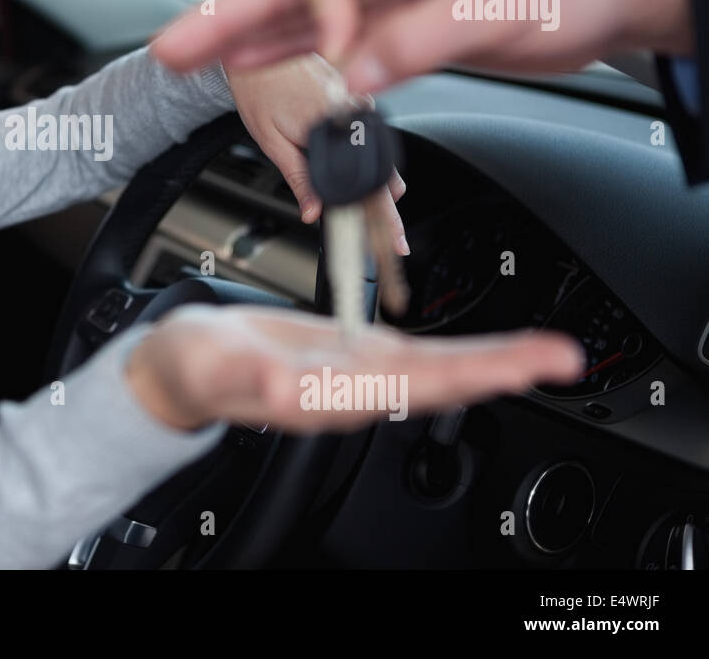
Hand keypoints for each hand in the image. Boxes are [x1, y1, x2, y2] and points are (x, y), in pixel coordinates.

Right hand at [125, 303, 583, 432]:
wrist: (181, 368)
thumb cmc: (190, 367)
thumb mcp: (208, 363)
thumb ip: (246, 379)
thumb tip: (290, 392)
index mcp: (328, 393)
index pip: (414, 384)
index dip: (473, 373)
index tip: (522, 367)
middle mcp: (352, 390)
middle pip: (442, 380)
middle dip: (504, 367)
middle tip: (564, 356)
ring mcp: (355, 376)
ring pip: (436, 371)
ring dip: (493, 363)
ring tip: (544, 355)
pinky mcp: (351, 356)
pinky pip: (417, 357)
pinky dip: (459, 352)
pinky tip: (486, 352)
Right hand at [152, 0, 693, 95]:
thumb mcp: (494, 4)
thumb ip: (413, 41)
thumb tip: (352, 76)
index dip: (317, 5)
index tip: (337, 52)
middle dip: (229, 13)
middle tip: (176, 43)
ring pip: (303, 13)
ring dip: (248, 37)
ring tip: (190, 57)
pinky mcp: (400, 23)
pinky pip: (334, 40)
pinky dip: (295, 55)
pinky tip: (254, 64)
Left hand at [224, 54, 407, 254]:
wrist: (259, 47)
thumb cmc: (259, 88)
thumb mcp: (271, 140)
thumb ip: (298, 177)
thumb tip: (315, 213)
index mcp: (336, 122)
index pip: (369, 182)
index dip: (383, 219)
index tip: (393, 245)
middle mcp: (357, 110)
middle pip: (386, 172)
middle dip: (386, 208)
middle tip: (389, 242)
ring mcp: (363, 103)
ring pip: (383, 157)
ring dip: (378, 185)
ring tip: (376, 219)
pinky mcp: (361, 100)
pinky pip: (373, 139)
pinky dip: (370, 161)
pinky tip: (362, 179)